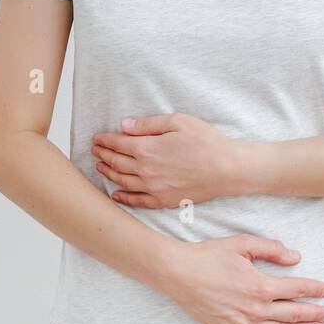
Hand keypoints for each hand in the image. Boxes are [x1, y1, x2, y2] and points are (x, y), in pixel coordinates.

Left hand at [92, 112, 247, 207]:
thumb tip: (125, 125)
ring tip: (100, 167)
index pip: (118, 144)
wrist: (228, 169)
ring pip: (124, 182)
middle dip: (104, 155)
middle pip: (118, 162)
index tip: (96, 137)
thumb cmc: (207, 141)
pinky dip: (124, 198)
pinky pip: (138, 201)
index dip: (105, 140)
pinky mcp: (165, 200)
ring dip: (109, 173)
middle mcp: (147, 171)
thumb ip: (148, 124)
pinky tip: (116, 194)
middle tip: (95, 150)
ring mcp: (155, 188)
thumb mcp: (178, 122)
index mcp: (148, 149)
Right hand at [159, 235, 323, 323]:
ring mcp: (242, 323)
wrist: (178, 273)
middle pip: (294, 313)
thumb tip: (295, 257)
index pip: (297, 289)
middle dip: (315, 313)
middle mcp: (254, 308)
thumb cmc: (209, 255)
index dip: (315, 290)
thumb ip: (272, 249)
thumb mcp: (242, 243)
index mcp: (260, 285)